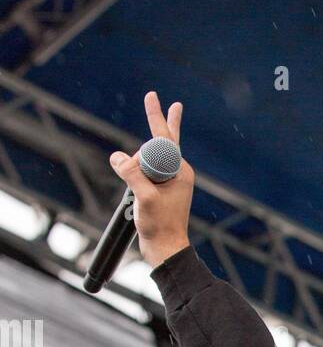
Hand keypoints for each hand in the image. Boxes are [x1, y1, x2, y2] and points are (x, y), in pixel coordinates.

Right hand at [108, 91, 193, 268]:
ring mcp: (169, 182)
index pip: (165, 140)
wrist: (165, 250)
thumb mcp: (144, 198)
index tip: (152, 96)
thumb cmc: (161, 227)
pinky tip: (136, 161)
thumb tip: (117, 157)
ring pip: (151, 158)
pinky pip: (149, 170)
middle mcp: (177, 174)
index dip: (155, 118)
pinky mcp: (160, 191)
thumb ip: (132, 175)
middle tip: (161, 99)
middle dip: (159, 121)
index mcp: (180, 172)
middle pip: (163, 142)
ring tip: (138, 181)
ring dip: (138, 159)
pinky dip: (138, 167)